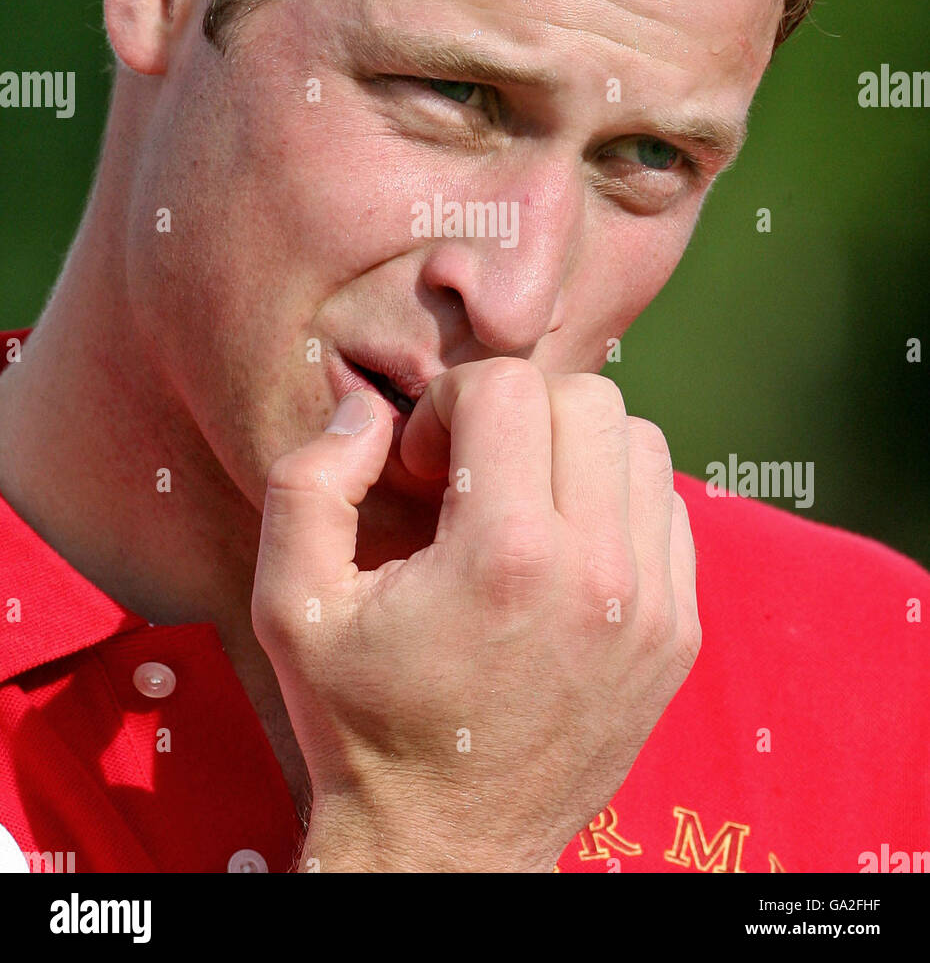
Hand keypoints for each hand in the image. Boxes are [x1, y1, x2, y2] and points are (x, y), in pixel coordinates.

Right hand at [251, 359, 700, 871]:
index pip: (506, 385)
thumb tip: (372, 411)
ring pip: (641, 443)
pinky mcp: (677, 634)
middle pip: (586, 398)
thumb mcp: (291, 604)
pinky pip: (669, 508)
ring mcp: (651, 606)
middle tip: (473, 476)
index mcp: (501, 555)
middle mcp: (595, 571)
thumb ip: (310, 482)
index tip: (428, 469)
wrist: (447, 848)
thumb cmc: (362, 724)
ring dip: (575, 449)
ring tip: (521, 505)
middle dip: (518, 414)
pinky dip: (617, 501)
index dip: (449, 405)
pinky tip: (563, 546)